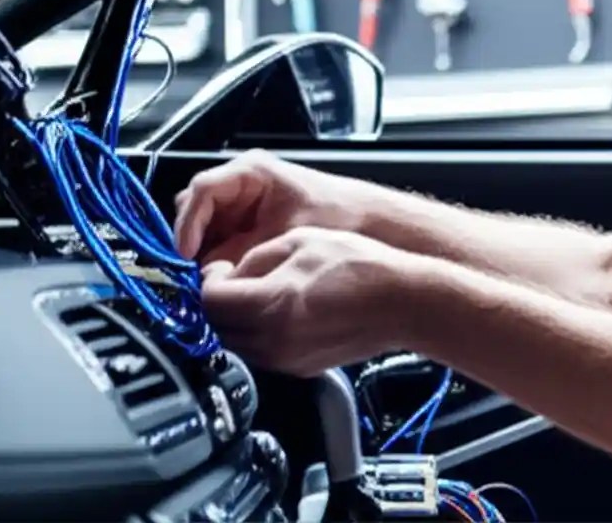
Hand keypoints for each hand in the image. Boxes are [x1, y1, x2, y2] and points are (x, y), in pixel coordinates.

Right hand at [174, 149, 375, 264]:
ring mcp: (240, 199)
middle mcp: (239, 180)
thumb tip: (208, 274)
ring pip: (201, 222)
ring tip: (208, 274)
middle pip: (194, 205)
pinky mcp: (244, 219)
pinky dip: (215, 254)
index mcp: (250, 170)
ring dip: (201, 248)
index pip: (202, 189)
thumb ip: (244, 251)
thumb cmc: (333, 214)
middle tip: (193, 269)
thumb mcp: (286, 233)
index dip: (189, 222)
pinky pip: (217, 235)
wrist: (363, 218)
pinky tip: (222, 272)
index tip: (186, 253)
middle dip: (191, 237)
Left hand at [200, 226, 424, 376]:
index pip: (209, 301)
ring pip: (236, 343)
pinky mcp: (300, 368)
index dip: (207, 281)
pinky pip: (261, 353)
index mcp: (270, 304)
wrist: (404, 304)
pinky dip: (258, 334)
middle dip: (216, 303)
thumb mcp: (302, 242)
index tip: (219, 268)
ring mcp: (286, 359)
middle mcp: (273, 340)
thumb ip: (256, 259)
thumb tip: (228, 273)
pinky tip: (280, 312)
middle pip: (216, 327)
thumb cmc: (363, 268)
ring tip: (259, 295)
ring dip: (236, 321)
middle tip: (232, 280)